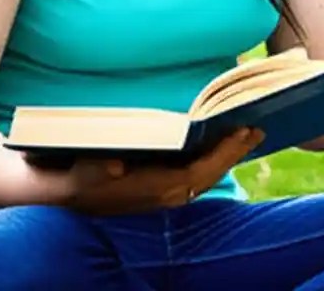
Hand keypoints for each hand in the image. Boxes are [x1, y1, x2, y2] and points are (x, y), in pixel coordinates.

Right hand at [59, 127, 263, 214]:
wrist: (65, 194)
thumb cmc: (76, 178)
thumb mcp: (79, 174)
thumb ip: (93, 172)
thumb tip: (112, 167)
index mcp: (154, 190)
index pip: (200, 172)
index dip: (223, 153)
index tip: (242, 131)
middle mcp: (168, 195)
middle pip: (211, 173)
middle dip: (235, 152)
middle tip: (258, 129)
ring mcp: (169, 193)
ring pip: (208, 174)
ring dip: (229, 155)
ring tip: (249, 133)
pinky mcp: (165, 186)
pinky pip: (199, 173)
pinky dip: (215, 158)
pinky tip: (225, 143)